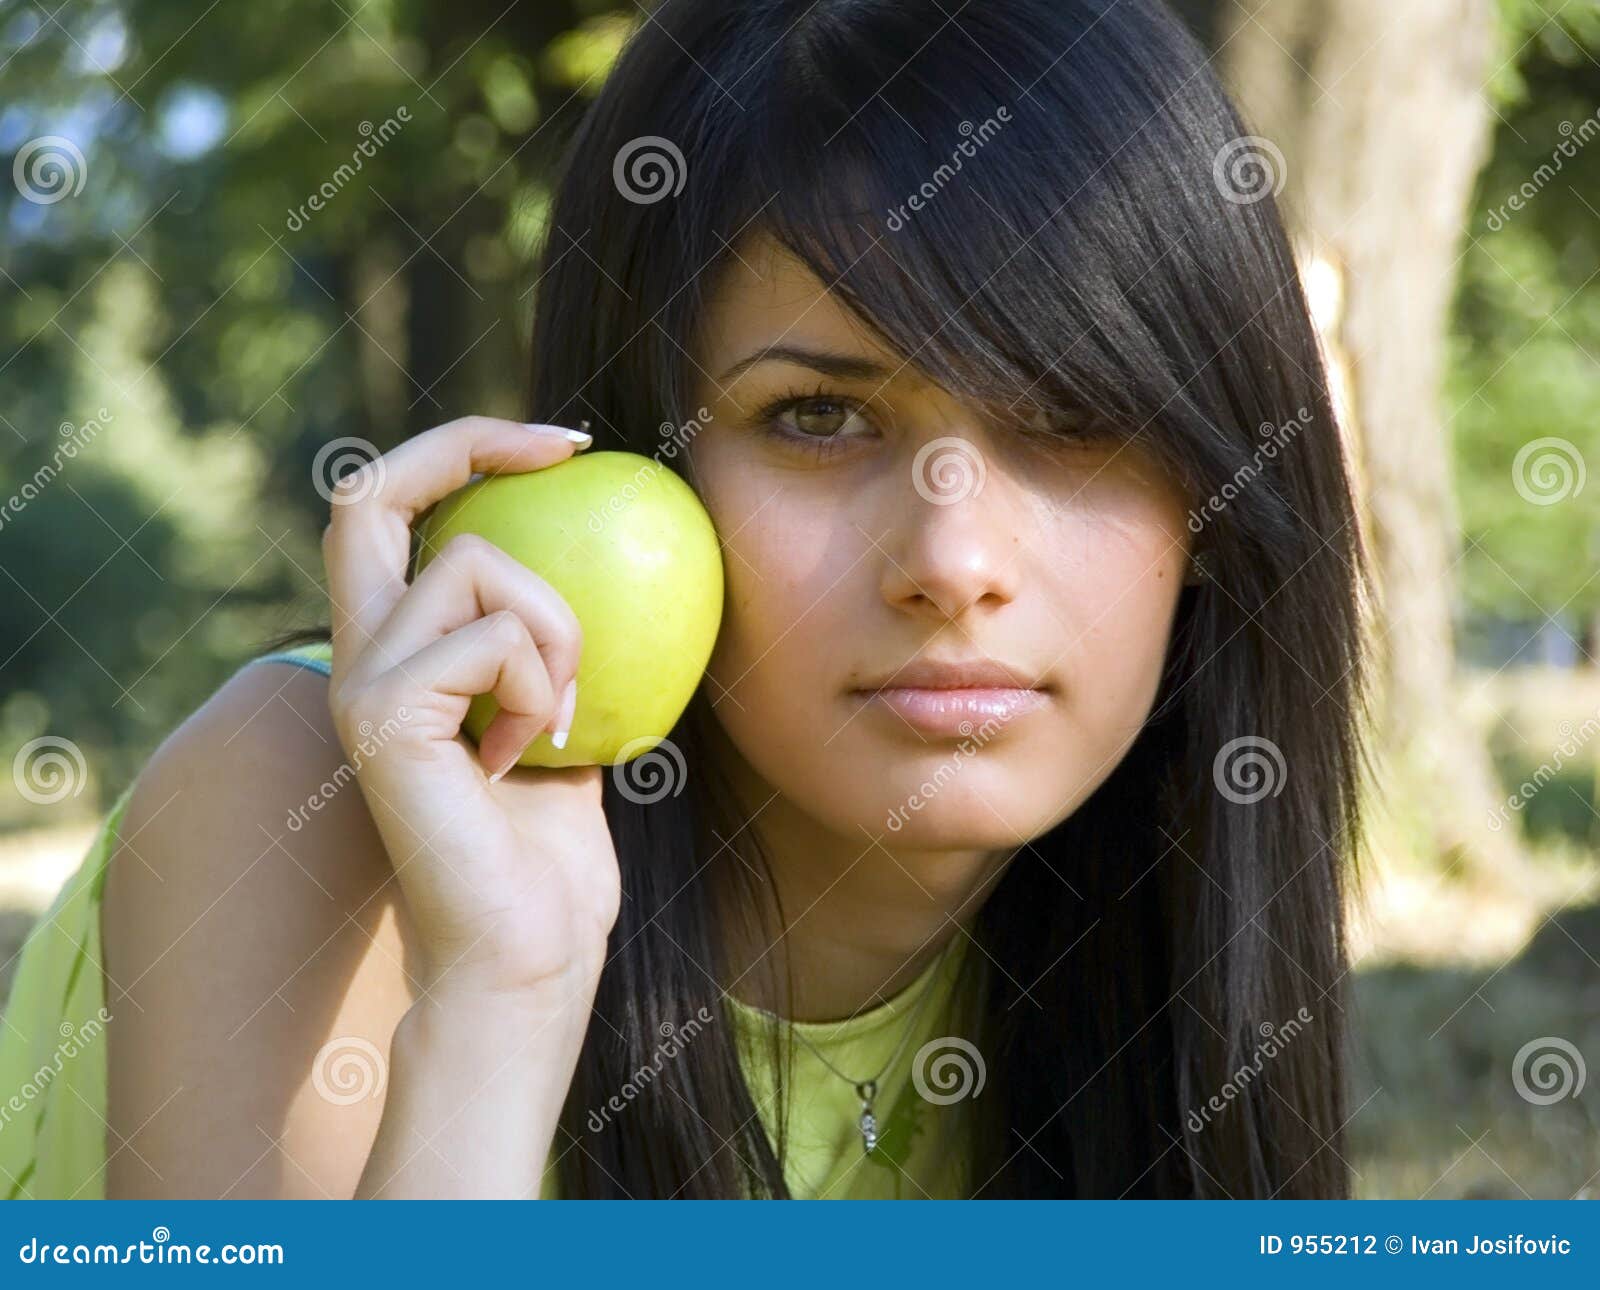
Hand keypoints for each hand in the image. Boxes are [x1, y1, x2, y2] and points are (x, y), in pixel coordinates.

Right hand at [321, 415, 620, 998]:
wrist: (527, 952)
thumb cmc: (549, 857)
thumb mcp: (559, 726)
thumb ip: (547, 659)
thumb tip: (607, 581)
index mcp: (398, 653)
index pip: (393, 513)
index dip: (463, 455)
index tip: (562, 448)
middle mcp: (360, 656)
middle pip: (368, 493)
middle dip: (469, 444)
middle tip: (571, 446)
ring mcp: (360, 684)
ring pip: (477, 566)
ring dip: (557, 629)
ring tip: (555, 716)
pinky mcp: (381, 715)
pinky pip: (493, 638)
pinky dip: (540, 684)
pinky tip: (526, 756)